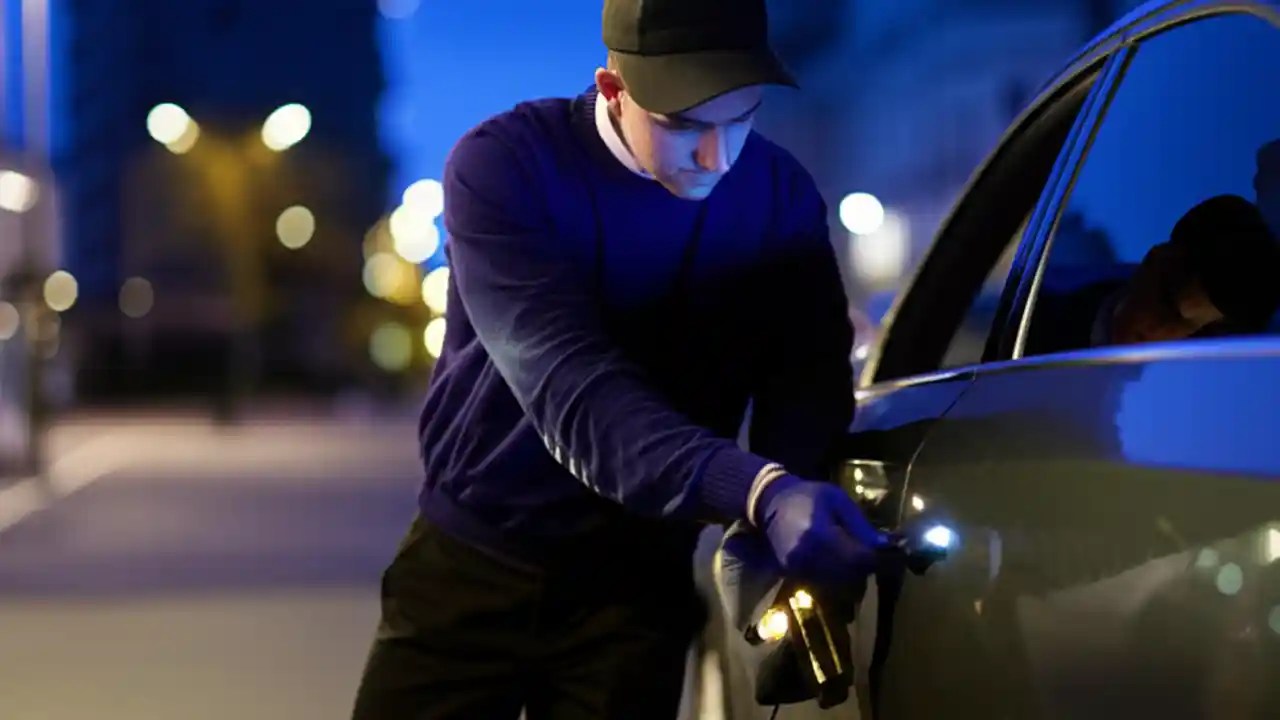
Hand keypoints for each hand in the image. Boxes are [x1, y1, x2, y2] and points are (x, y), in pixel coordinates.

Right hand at [756, 476, 888, 586]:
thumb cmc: (808, 496)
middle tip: (877, 558)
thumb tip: (885, 545)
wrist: (770, 503)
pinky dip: (837, 578)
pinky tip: (841, 563)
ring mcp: (798, 568)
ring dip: (853, 576)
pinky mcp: (793, 574)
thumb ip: (860, 524)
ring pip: (838, 584)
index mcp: (819, 533)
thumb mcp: (837, 500)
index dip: (878, 559)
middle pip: (849, 575)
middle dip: (866, 568)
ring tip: (859, 560)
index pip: (858, 558)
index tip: (891, 554)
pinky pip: (823, 584)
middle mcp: (807, 555)